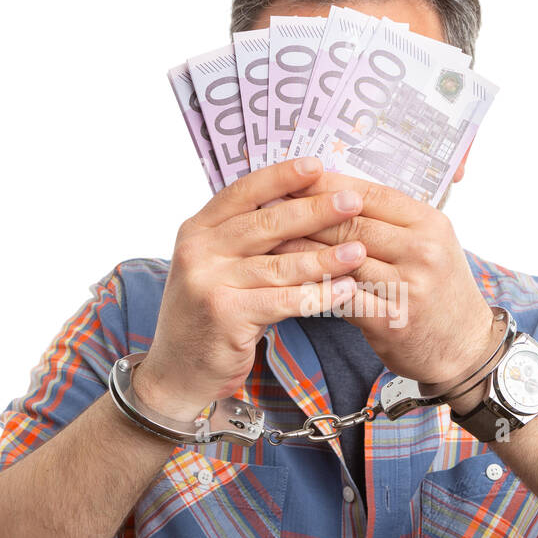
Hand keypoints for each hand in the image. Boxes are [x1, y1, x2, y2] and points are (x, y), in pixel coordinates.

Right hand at [135, 159, 367, 419]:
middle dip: (314, 211)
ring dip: (324, 257)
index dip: (281, 177)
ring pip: (279, 263)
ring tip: (360, 251)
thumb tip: (301, 205)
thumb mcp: (217, 267)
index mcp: (198, 229)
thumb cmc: (209, 315)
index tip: (317, 166)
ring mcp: (209, 282)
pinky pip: (283, 300)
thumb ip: (246, 239)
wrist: (177, 371)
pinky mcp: (225, 314)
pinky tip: (345, 290)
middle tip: (353, 202)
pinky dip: (318, 295)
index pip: (243, 191)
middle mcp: (198, 250)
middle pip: (266, 222)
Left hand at [273, 173, 495, 385]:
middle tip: (269, 206)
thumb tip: (334, 197)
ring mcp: (409, 285)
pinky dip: (313, 286)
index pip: (371, 193)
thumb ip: (391, 223)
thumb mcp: (430, 246)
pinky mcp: (391, 319)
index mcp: (429, 223)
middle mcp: (422, 250)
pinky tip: (287, 281)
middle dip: (306, 213)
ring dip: (301, 249)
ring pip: (341, 258)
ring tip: (267, 240)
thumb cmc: (440, 293)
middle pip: (352, 222)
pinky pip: (342, 296)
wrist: (466, 348)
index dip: (328, 186)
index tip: (292, 180)